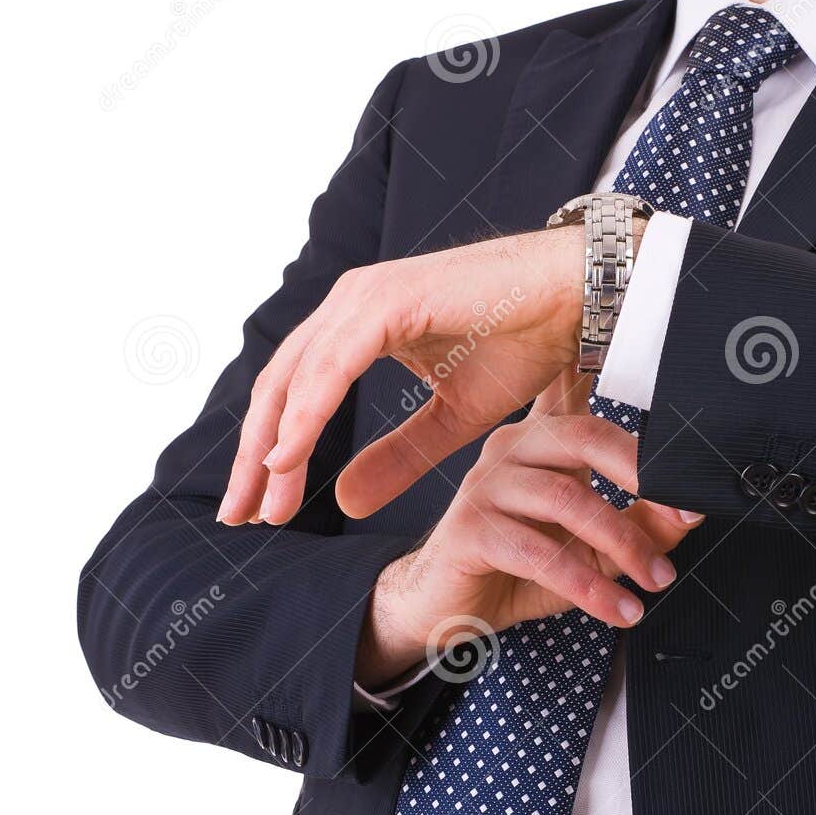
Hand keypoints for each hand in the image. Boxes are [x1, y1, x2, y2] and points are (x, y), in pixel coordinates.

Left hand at [217, 223, 623, 525]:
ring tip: (261, 501)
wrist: (577, 299)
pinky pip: (332, 366)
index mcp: (359, 326)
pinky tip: (288, 457)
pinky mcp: (387, 300)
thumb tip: (343, 500)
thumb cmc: (525, 343)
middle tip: (239, 516)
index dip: (272, 455)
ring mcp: (365, 298)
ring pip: (297, 380)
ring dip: (273, 445)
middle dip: (255, 458)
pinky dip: (306, 414)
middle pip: (279, 389)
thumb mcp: (452, 422)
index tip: (259, 510)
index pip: (296, 396)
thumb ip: (398, 458)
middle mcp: (351, 306)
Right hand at [353, 379, 701, 685]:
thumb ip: (640, 525)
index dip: (646, 441)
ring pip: (566, 499)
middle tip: (684, 518)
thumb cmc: (517, 569)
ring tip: (654, 581)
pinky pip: (538, 553)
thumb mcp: (593, 549)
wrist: (447, 608)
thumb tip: (692, 509)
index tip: (690, 478)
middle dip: (641, 479)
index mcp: (543, 439)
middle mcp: (511, 448)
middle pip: (585, 439)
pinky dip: (586, 584)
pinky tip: (615, 607)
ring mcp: (484, 485)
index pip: (598, 415)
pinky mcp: (469, 529)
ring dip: (622, 544)